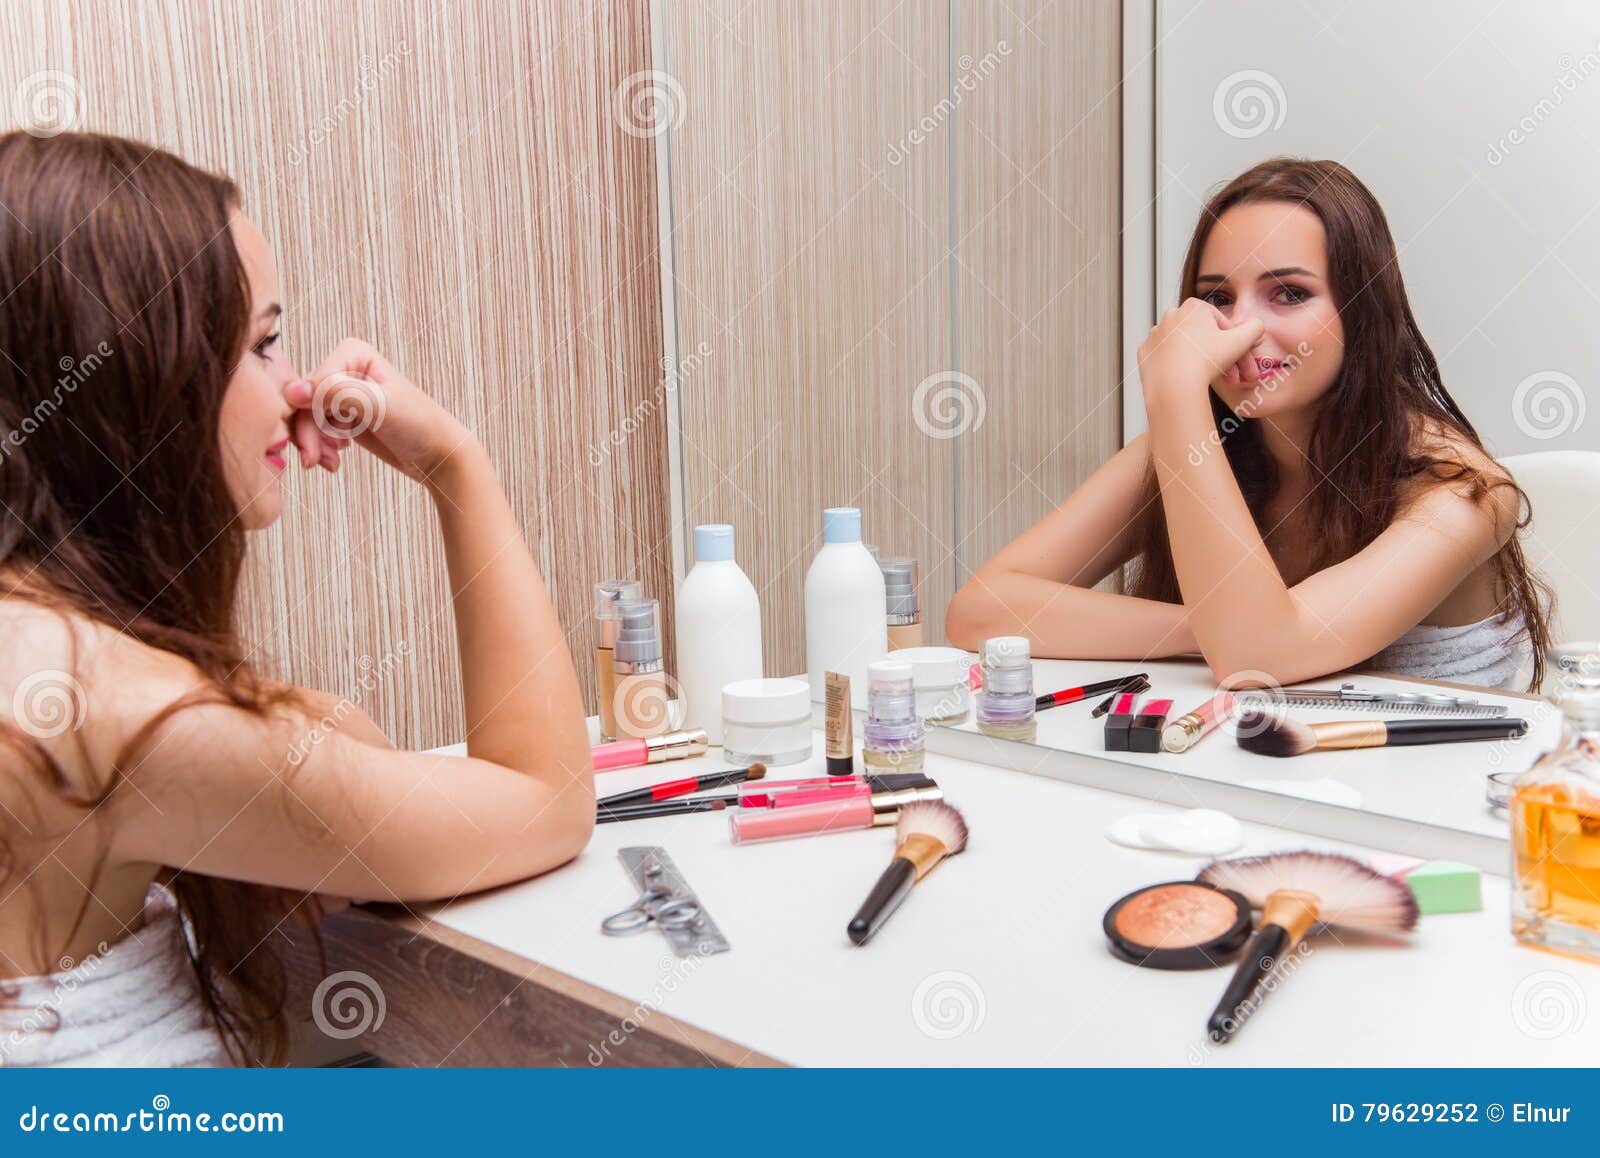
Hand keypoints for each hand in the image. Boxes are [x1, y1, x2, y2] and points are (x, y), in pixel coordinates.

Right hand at [288, 339, 476, 483]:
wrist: (439, 455)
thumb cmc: (419, 425)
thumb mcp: (377, 405)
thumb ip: (335, 393)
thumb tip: (292, 391)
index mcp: (353, 353)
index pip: (312, 381)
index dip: (305, 412)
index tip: (314, 443)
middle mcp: (346, 369)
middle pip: (304, 400)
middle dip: (307, 433)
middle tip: (312, 461)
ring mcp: (344, 394)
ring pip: (307, 417)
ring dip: (314, 444)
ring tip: (328, 464)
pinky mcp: (345, 417)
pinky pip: (318, 430)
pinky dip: (322, 448)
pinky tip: (336, 461)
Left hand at [1137, 298, 1265, 404]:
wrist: (1172, 386)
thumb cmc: (1205, 362)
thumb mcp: (1242, 340)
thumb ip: (1255, 328)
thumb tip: (1256, 326)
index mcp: (1193, 307)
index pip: (1222, 325)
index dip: (1236, 345)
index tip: (1242, 362)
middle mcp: (1171, 315)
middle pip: (1204, 338)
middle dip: (1222, 358)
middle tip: (1233, 378)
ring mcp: (1155, 334)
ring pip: (1186, 348)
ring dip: (1201, 362)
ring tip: (1212, 380)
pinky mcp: (1145, 352)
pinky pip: (1166, 359)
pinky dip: (1177, 367)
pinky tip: (1187, 378)